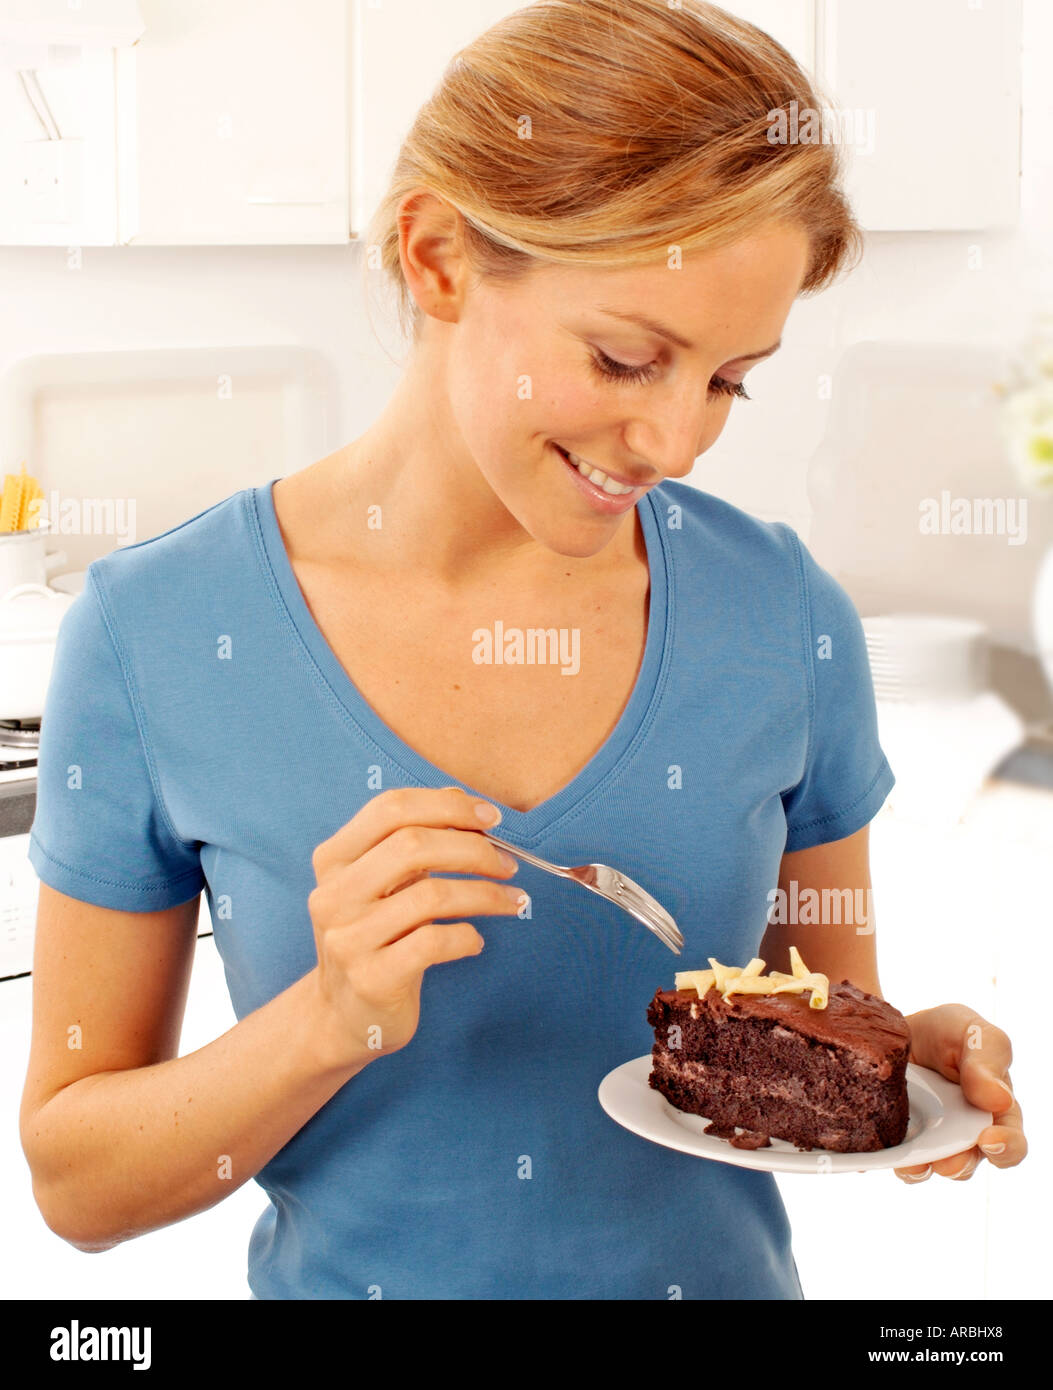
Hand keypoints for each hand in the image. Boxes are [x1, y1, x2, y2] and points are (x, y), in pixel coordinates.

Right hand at [306, 786, 526, 1071]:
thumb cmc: (377, 936)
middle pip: (413, 845)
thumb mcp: (383, 884)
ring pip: (432, 895)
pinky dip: (467, 937)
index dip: (447, 805)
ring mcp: (348, 938)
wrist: (345, 1015)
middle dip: (474, 848)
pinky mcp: (372, 978)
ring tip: (512, 900)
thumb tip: (467, 801)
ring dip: (486, 894)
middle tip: (507, 863)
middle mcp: (333, 895)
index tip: (490, 817)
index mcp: (333, 859)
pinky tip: (476, 941)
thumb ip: (414, 841)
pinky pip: (434, 943)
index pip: (390, 808)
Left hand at [894, 1003, 1025, 1183]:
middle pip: (966, 1162)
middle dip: (958, 1165)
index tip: (990, 1139)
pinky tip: (884, 1150)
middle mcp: (962, 1133)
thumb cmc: (946, 1033)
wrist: (893, 1028)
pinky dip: (889, 1158)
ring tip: (913, 1163)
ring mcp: (926, 1138)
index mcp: (994, 1112)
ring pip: (927, 1166)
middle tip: (948, 1162)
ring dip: (922, 1168)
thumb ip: (987, 1058)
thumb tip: (999, 1098)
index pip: (1010, 1142)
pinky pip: (892, 1158)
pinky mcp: (893, 1138)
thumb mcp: (971, 1031)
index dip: (1006, 1147)